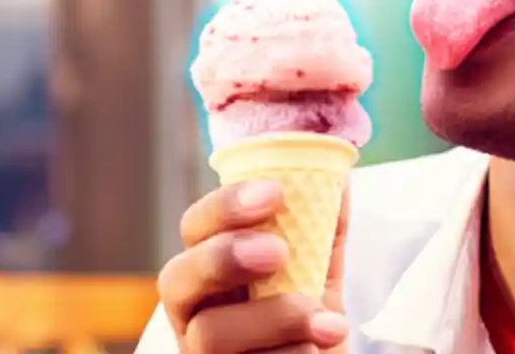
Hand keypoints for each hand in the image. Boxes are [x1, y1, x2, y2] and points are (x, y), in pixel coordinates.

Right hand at [157, 180, 351, 352]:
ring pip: (209, 334)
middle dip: (225, 257)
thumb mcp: (319, 272)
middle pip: (175, 277)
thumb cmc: (309, 323)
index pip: (196, 227)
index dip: (226, 206)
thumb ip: (323, 228)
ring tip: (328, 324)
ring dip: (275, 319)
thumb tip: (338, 177)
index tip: (275, 193)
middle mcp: (194, 312)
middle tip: (279, 252)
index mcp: (212, 270)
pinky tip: (315, 352)